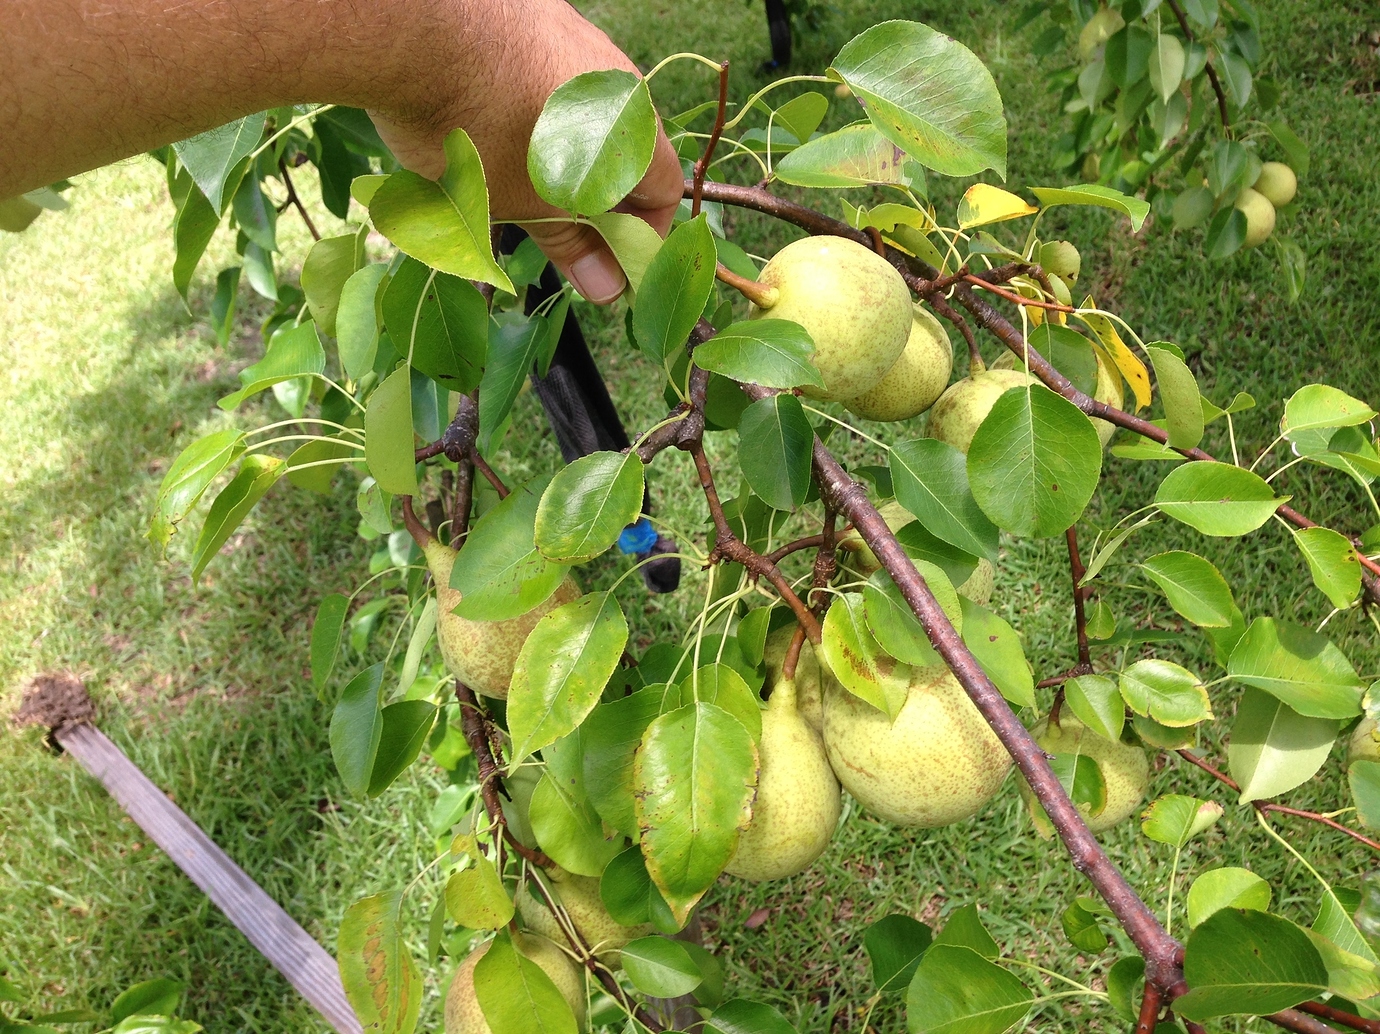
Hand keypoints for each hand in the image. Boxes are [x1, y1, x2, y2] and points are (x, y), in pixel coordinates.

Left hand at [368, 1, 682, 302]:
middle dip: (593, 199)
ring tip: (508, 181)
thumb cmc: (482, 126)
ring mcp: (572, 37)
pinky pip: (541, 79)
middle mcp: (615, 75)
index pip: (665, 190)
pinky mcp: (527, 16)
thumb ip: (570, 240)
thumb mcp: (525, 201)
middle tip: (553, 233)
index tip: (611, 266)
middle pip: (622, 150)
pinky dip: (526, 112)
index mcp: (633, 125)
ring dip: (556, 156)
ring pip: (580, 116)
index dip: (642, 236)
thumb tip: (607, 284)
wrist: (414, 28)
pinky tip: (484, 127)